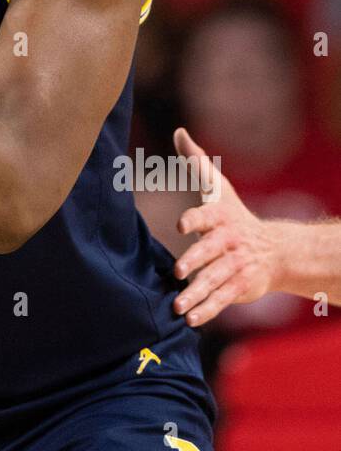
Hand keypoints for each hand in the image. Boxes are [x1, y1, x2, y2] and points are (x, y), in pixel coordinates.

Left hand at [171, 127, 280, 325]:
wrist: (273, 250)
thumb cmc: (235, 215)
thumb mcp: (218, 188)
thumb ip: (196, 162)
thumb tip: (180, 131)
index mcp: (220, 217)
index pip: (207, 216)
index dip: (195, 220)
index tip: (181, 226)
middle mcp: (228, 243)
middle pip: (211, 252)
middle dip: (195, 261)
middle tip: (178, 271)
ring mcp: (235, 267)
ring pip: (214, 280)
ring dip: (196, 294)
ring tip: (177, 305)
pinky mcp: (239, 287)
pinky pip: (222, 300)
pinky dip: (207, 310)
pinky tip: (190, 319)